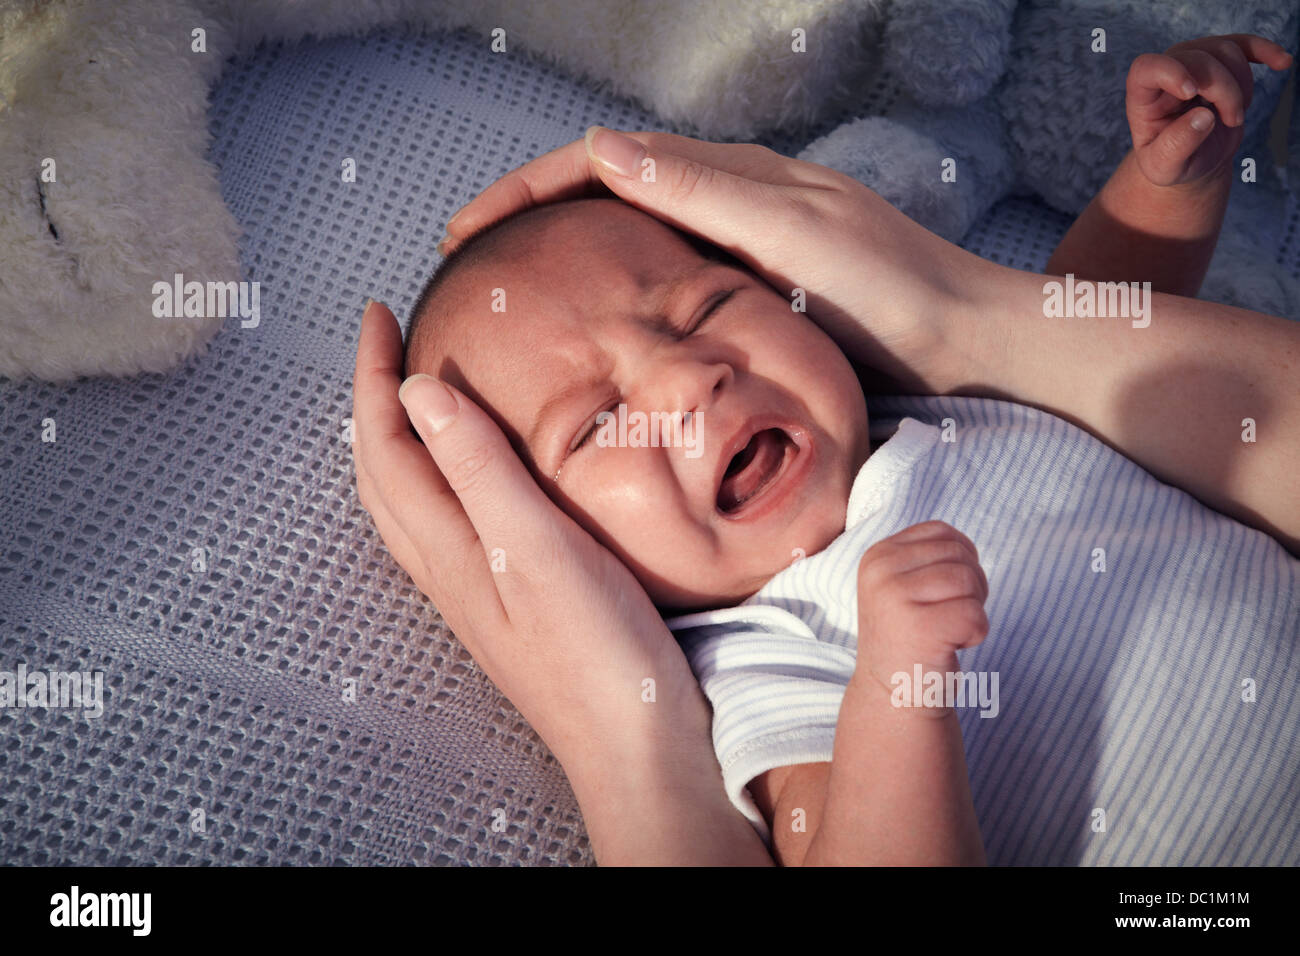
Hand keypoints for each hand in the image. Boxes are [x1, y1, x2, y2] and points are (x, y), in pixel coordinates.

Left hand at [351, 300, 711, 784]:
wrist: (634, 745)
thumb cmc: (597, 654)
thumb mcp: (538, 548)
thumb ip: (481, 468)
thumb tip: (419, 392)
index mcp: (448, 546)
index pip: (385, 444)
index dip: (373, 375)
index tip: (377, 313)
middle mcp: (447, 567)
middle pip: (382, 472)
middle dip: (373, 400)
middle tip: (386, 341)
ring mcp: (473, 588)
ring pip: (407, 500)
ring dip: (398, 439)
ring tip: (413, 395)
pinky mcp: (505, 600)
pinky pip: (443, 522)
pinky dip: (436, 476)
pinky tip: (470, 476)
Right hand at [441, 127, 985, 393]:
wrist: (965, 339)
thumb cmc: (893, 290)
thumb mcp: (795, 235)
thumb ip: (704, 192)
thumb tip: (603, 149)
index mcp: (734, 175)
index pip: (607, 159)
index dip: (530, 187)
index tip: (467, 230)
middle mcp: (732, 198)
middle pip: (610, 185)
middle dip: (534, 211)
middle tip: (467, 254)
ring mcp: (742, 241)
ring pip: (633, 228)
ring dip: (567, 243)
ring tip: (511, 279)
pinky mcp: (756, 284)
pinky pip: (666, 269)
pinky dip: (615, 280)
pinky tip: (598, 312)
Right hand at [854, 521, 989, 707]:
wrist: (894, 697)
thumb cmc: (910, 638)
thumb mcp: (903, 586)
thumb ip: (926, 557)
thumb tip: (963, 543)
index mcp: (877, 555)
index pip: (943, 532)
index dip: (960, 561)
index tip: (943, 594)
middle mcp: (880, 571)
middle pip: (960, 555)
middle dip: (971, 586)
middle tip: (948, 617)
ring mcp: (895, 598)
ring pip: (969, 580)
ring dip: (974, 610)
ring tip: (948, 630)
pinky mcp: (920, 628)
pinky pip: (975, 614)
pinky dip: (977, 633)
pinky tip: (952, 646)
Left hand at [1126, 34, 1292, 186]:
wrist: (1192, 158)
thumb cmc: (1171, 163)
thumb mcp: (1165, 167)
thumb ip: (1177, 146)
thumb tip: (1203, 117)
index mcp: (1142, 97)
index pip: (1147, 68)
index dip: (1171, 73)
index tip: (1191, 93)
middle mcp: (1166, 72)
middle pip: (1199, 59)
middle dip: (1224, 90)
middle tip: (1233, 121)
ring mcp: (1194, 62)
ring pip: (1225, 51)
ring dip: (1241, 85)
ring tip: (1234, 115)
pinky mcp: (1220, 62)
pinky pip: (1244, 46)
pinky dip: (1264, 52)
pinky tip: (1282, 62)